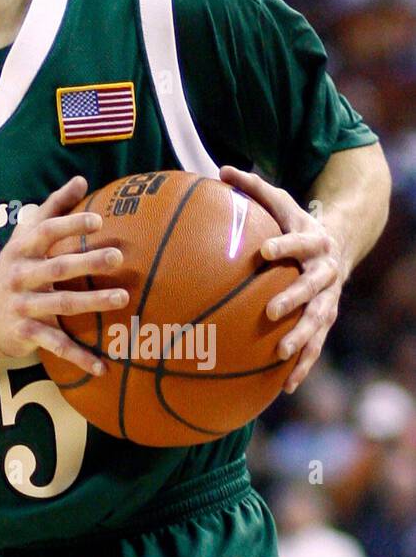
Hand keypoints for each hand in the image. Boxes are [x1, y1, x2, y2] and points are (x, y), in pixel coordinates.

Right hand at [0, 175, 126, 376]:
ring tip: (122, 298)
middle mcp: (19, 276)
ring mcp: (22, 306)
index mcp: (21, 251)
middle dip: (87, 262)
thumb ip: (50, 210)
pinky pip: (55, 344)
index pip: (45, 232)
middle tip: (118, 257)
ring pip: (60, 304)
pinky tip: (102, 365)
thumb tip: (81, 179)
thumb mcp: (22, 240)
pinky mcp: (25, 334)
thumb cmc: (10, 272)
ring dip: (92, 302)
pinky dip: (78, 356)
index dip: (69, 224)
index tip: (98, 220)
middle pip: (56, 267)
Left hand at [220, 165, 344, 392]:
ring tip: (282, 354)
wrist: (338, 243)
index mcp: (314, 240)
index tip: (263, 250)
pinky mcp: (326, 318)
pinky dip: (304, 364)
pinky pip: (317, 344)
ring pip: (319, 320)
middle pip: (312, 286)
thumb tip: (218, 171)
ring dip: (302, 338)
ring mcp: (329, 297)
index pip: (300, 241)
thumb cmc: (295, 222)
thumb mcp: (279, 201)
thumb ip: (252, 187)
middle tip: (271, 310)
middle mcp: (325, 271)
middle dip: (294, 298)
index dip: (284, 245)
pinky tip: (287, 385)